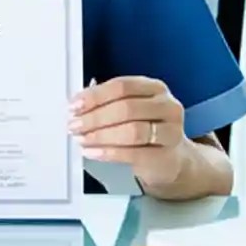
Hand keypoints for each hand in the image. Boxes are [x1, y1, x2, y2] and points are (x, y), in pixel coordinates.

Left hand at [69, 76, 186, 187]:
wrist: (170, 159)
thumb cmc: (146, 129)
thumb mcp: (131, 110)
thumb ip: (108, 103)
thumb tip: (78, 105)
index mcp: (155, 88)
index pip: (122, 86)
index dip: (95, 95)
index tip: (74, 105)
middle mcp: (166, 106)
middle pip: (126, 108)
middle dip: (95, 117)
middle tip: (74, 125)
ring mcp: (171, 131)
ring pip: (132, 130)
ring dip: (101, 135)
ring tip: (82, 139)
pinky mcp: (166, 156)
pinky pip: (135, 154)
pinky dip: (110, 153)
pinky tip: (94, 152)